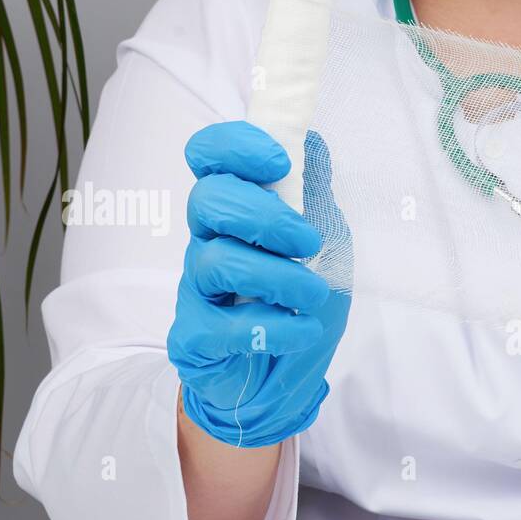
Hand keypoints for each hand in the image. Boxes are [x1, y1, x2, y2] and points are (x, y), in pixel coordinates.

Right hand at [168, 121, 350, 447]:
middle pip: (207, 200)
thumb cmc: (300, 302)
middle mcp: (207, 241)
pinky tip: (301, 331)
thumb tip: (310, 139)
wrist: (286, 380)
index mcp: (235, 210)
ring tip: (312, 295)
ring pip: (217, 262)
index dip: (235, 146)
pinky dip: (273, 327)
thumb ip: (313, 195)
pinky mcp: (194, 337)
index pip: (209, 156)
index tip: (279, 162)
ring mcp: (196, 290)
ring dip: (278, 277)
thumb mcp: (326, 242)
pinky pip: (220, 326)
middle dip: (264, 215)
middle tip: (308, 244)